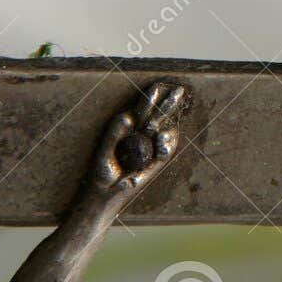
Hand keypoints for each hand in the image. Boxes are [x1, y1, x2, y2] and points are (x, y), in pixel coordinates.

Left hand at [87, 82, 188, 203]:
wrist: (107, 194)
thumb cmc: (102, 172)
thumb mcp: (104, 152)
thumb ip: (114, 134)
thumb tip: (128, 116)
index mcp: (127, 128)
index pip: (142, 109)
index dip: (150, 97)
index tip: (157, 86)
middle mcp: (141, 135)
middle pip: (158, 115)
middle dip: (169, 103)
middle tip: (179, 90)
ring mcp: (151, 147)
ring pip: (165, 131)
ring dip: (166, 130)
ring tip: (160, 137)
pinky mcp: (157, 161)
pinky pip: (166, 150)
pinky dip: (167, 145)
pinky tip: (162, 145)